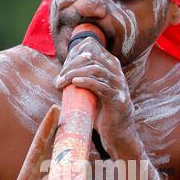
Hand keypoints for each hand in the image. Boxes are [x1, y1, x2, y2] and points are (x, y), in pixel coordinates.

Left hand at [54, 40, 136, 156]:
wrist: (117, 133)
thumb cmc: (102, 111)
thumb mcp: (93, 90)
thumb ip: (84, 79)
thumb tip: (61, 73)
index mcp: (112, 66)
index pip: (93, 46)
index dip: (75, 52)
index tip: (63, 66)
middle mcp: (117, 73)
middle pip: (92, 57)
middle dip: (71, 65)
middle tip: (60, 78)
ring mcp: (119, 86)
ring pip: (95, 69)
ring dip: (74, 74)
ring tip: (62, 82)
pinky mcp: (117, 100)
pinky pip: (101, 86)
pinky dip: (86, 82)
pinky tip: (75, 83)